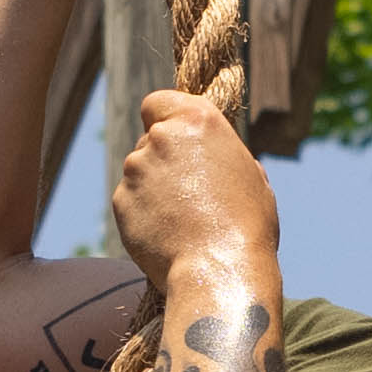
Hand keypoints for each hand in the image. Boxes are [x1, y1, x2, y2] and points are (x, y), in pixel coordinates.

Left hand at [113, 87, 276, 294]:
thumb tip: (213, 157)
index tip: (172, 136)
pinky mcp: (120, 201)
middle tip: (189, 192)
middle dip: (163, 160)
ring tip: (181, 219)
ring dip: (152, 188)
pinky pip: (129, 202)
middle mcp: (161, 137)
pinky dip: (141, 214)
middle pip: (150, 140)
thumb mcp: (250, 176)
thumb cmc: (246, 225)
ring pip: (138, 172)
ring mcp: (136, 169)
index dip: (162, 118)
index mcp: (197, 120)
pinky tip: (166, 234)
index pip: (158, 102)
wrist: (219, 270)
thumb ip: (222, 154)